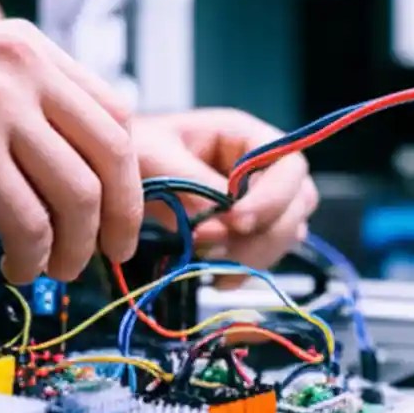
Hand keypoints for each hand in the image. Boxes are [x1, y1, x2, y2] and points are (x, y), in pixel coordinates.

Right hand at [0, 20, 142, 283]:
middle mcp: (23, 67)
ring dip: (75, 246)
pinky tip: (18, 264)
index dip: (130, 177)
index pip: (116, 117)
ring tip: (55, 267)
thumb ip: (32, 109)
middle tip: (110, 253)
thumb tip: (90, 177)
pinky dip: (33, 254)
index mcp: (32, 48)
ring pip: (78, 193)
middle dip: (122, 216)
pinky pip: (28, 219)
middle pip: (111, 154)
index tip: (126, 216)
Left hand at [133, 109, 317, 285]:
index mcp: (244, 135)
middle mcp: (261, 165)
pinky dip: (246, 269)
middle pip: (298, 202)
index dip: (273, 197)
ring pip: (288, 231)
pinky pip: (267, 252)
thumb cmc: (133, 151)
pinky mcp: (249, 227)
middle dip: (265, 233)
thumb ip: (191, 185)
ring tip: (213, 266)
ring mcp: (260, 197)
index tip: (237, 222)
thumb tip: (221, 221)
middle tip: (221, 249)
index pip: (289, 165)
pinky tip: (217, 277)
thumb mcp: (153, 157)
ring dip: (256, 255)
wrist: (114, 174)